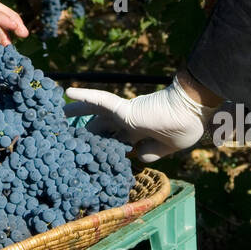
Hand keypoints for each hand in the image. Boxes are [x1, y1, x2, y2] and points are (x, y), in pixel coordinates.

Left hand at [65, 71, 222, 162]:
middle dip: (84, 129)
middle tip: (66, 133)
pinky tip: (68, 92)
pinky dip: (84, 96)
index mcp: (138, 133)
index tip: (86, 151)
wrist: (191, 113)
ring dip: (76, 110)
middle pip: (99, 124)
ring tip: (59, 111)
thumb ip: (148, 154)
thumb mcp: (165, 149)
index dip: (101, 144)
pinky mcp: (124, 108)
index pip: (114, 140)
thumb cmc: (183, 128)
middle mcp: (128, 123)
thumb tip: (133, 157)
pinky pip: (100, 100)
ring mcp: (124, 114)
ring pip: (94, 110)